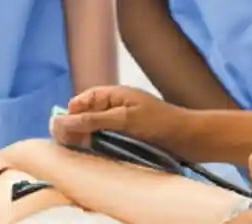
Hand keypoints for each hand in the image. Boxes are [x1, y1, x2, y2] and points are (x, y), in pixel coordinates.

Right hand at [49, 86, 186, 149]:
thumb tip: (63, 120)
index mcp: (115, 95)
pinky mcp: (128, 140)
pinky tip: (94, 156)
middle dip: (75, 127)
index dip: (71, 111)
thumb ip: (94, 119)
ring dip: (86, 139)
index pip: (85, 99)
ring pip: (95, 130)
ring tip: (78, 150)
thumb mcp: (124, 119)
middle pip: (87, 115)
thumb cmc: (159, 123)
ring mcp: (122, 124)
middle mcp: (116, 107)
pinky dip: (98, 147)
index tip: (60, 127)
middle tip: (66, 143)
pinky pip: (106, 142)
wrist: (190, 139)